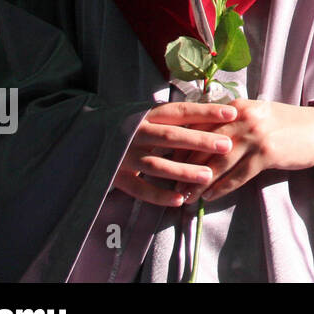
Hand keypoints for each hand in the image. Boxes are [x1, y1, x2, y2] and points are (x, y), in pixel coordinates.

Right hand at [112, 101, 236, 205]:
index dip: (206, 112)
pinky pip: (139, 188)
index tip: (232, 112)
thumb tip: (214, 115)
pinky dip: (158, 195)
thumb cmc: (127, 125)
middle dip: (200, 141)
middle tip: (227, 145)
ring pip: (156, 164)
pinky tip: (179, 200)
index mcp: (146, 115)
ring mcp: (124, 156)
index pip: (180, 112)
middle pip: (171, 137)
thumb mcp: (147, 116)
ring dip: (182, 171)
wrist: (81, 136)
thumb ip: (174, 119)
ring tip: (208, 177)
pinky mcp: (115, 177)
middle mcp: (135, 133)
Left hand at [178, 99, 313, 202]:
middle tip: (166, 183)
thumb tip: (202, 140)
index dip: (179, 143)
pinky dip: (221, 187)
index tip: (163, 159)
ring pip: (217, 161)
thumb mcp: (257, 116)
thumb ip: (231, 123)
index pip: (199, 124)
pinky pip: (237, 175)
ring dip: (197, 181)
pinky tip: (209, 197)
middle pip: (203, 143)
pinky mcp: (267, 153)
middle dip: (182, 165)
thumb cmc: (288, 125)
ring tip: (183, 196)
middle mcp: (243, 118)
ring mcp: (255, 135)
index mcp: (237, 107)